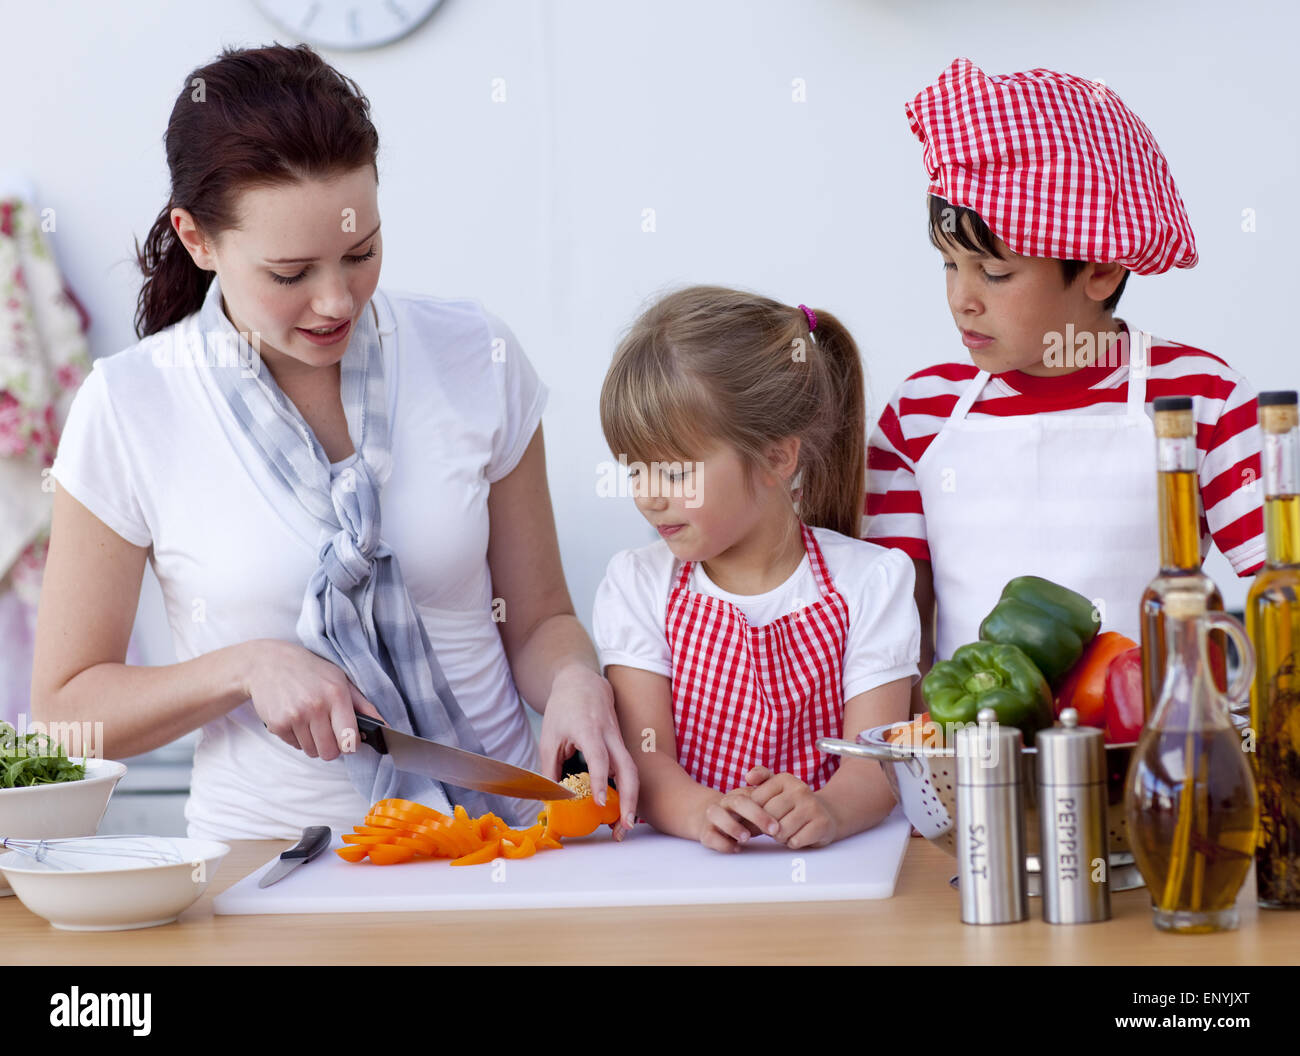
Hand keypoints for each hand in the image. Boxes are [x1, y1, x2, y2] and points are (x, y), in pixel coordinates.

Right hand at [243, 639, 384, 760]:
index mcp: (336, 695)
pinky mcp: (277, 724)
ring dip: (314, 742)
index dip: (351, 744)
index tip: (349, 739)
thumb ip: (363, 705)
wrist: (268, 662)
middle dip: (332, 747)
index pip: (350, 739)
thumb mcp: (340, 679)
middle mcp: (315, 706)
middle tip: (328, 731)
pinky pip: (295, 746)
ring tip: (310, 722)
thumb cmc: (311, 671)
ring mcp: (294, 716)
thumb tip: (385, 726)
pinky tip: (295, 719)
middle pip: (330, 753)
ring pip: (312, 752)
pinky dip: (297, 738)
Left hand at [537, 663, 639, 837]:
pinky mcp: (620, 746)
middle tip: (625, 825)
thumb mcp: (549, 737)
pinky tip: (620, 810)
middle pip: (628, 768)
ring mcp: (618, 740)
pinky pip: (627, 770)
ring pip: (633, 771)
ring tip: (625, 825)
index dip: (600, 780)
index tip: (599, 802)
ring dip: (632, 799)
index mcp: (589, 729)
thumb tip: (551, 800)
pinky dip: (627, 791)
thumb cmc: (563, 709)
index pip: (598, 756)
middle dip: (630, 797)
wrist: (583, 683)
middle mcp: (610, 735)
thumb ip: (551, 769)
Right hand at [696, 784, 781, 853]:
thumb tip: (788, 805)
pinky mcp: (705, 832)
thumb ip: (769, 801)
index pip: (751, 795)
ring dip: (732, 826)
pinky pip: (710, 836)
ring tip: (747, 838)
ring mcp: (713, 817)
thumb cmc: (740, 813)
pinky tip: (736, 848)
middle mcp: (725, 803)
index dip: (764, 809)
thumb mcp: (753, 803)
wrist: (709, 817)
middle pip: (737, 803)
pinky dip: (722, 843)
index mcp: (739, 795)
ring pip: (716, 815)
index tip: (778, 824)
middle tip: (773, 830)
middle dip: (756, 816)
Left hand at [741, 765, 839, 848]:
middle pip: (768, 816)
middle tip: (776, 825)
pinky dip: (793, 843)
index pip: (756, 800)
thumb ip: (760, 777)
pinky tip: (799, 835)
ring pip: (781, 831)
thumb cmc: (792, 803)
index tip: (762, 815)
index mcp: (784, 779)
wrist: (826, 813)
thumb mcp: (776, 786)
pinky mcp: (821, 824)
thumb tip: (748, 777)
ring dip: (781, 836)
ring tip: (788, 830)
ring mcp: (812, 806)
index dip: (755, 813)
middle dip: (768, 826)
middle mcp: (799, 789)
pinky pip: (795, 841)